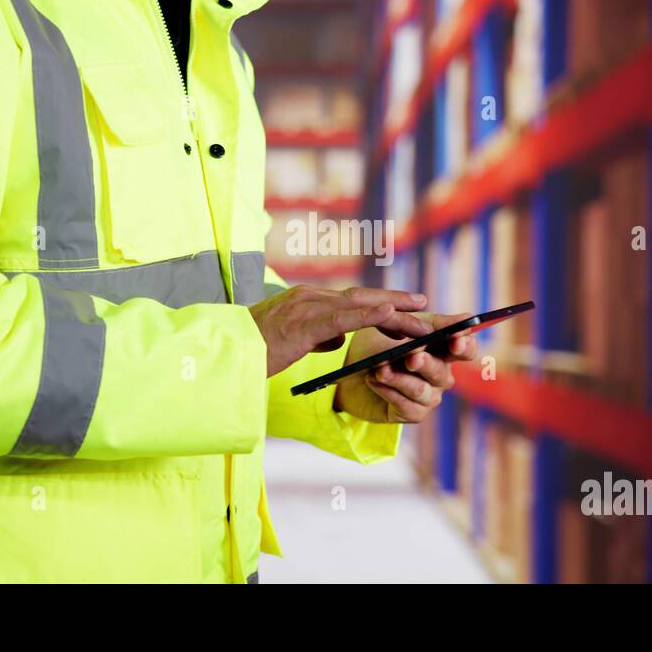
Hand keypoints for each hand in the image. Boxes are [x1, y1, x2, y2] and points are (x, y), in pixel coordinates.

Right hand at [249, 285, 432, 376]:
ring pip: (359, 306)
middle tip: (426, 306)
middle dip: (397, 303)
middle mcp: (310, 298)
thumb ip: (316, 335)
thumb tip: (337, 339)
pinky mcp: (301, 325)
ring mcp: (306, 308)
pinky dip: (368, 315)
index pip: (353, 300)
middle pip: (363, 297)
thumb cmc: (255, 351)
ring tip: (421, 318)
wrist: (225, 354)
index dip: (383, 302)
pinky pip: (342, 318)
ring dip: (393, 312)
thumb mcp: (291, 341)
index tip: (408, 307)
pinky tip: (390, 316)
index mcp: (308, 301)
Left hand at [334, 313, 479, 423]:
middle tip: (412, 357)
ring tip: (380, 370)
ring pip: (421, 390)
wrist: (349, 369)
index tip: (457, 341)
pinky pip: (406, 406)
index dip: (464, 346)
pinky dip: (388, 391)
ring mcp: (428, 396)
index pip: (465, 349)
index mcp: (442, 350)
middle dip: (425, 364)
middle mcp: (440, 375)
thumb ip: (430, 322)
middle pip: (441, 372)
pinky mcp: (412, 413)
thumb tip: (465, 317)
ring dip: (400, 379)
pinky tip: (373, 380)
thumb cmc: (377, 344)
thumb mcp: (399, 325)